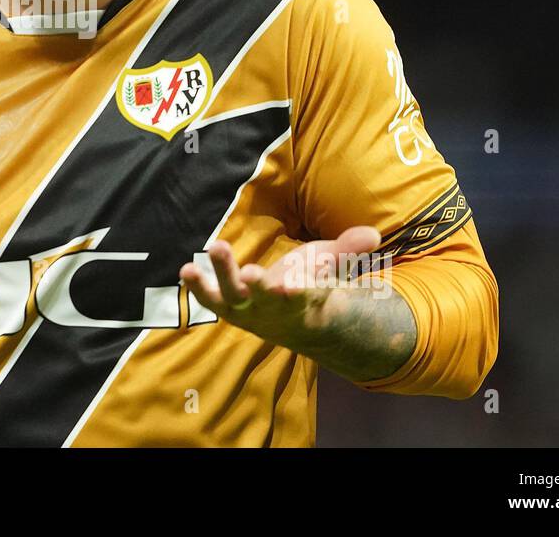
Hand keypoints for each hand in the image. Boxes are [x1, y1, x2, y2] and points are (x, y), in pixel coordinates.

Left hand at [178, 226, 383, 344]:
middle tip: (250, 272)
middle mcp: (272, 307)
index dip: (297, 290)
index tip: (293, 284)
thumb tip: (372, 234)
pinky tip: (185, 269)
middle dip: (258, 287)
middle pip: (263, 297)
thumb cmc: (313, 284)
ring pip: (232, 295)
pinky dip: (198, 287)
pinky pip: (210, 299)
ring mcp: (247, 308)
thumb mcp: (332, 265)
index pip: (301, 296)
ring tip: (215, 247)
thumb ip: (349, 250)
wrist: (296, 324)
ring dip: (221, 275)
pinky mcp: (227, 305)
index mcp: (302, 298)